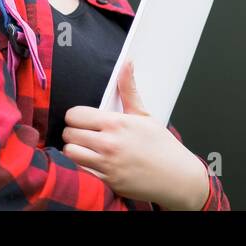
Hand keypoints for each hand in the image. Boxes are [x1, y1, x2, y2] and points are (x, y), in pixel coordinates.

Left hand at [60, 59, 209, 209]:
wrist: (177, 177)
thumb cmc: (162, 146)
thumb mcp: (144, 115)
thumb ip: (129, 89)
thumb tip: (127, 63)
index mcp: (116, 123)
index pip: (74, 114)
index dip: (75, 116)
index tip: (81, 119)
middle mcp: (109, 144)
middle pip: (68, 134)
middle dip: (73, 132)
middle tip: (83, 133)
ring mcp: (107, 164)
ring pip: (70, 153)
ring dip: (74, 150)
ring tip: (85, 148)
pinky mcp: (107, 182)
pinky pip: (81, 171)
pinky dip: (82, 166)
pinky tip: (92, 162)